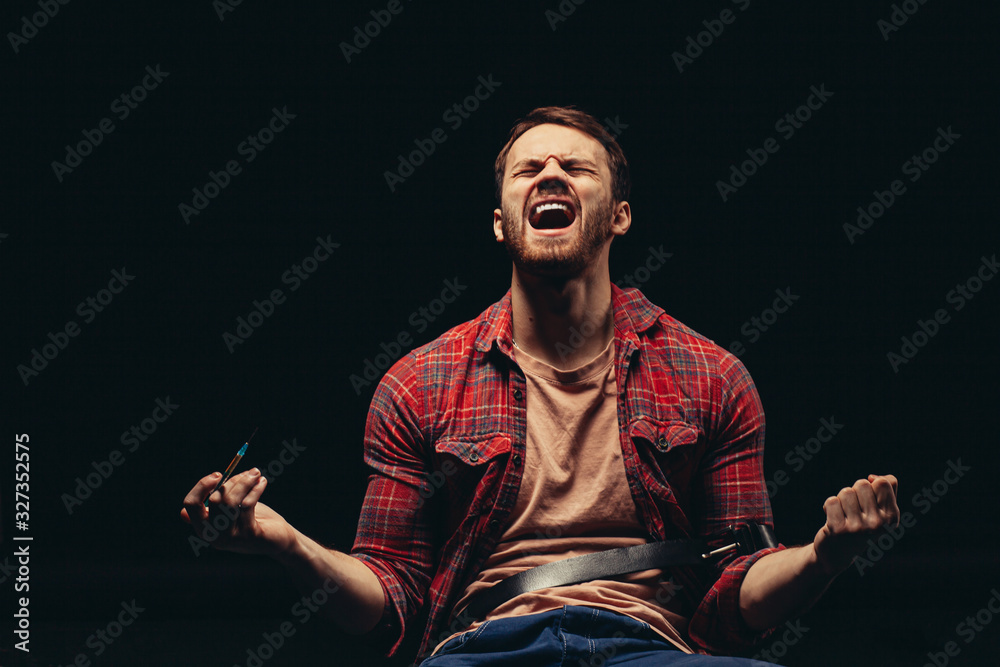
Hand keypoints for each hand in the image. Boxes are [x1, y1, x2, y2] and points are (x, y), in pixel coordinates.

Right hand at [180, 468, 295, 556]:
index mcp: (204, 528)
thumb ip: (217, 501)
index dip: (201, 486)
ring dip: (245, 482)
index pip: (190, 505)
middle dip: (232, 481)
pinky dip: (255, 489)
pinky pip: (247, 505)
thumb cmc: (254, 519)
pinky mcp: (248, 535)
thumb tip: (188, 503)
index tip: (218, 475)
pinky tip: (262, 482)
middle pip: (214, 500)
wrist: (279, 539)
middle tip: (250, 472)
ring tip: (256, 473)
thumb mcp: (233, 509)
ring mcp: (230, 537)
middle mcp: (214, 536)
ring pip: (230, 502)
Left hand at [811, 474, 899, 575]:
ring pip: (846, 491)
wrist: (838, 554)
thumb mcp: (881, 510)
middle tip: (854, 509)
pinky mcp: (839, 529)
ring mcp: (859, 528)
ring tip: (844, 514)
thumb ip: (887, 489)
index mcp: (892, 518)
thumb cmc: (861, 526)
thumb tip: (873, 477)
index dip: (871, 485)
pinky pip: (832, 501)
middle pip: (862, 484)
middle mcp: (878, 524)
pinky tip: (833, 519)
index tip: (868, 500)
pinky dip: (829, 507)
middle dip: (855, 491)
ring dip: (841, 499)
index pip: (883, 483)